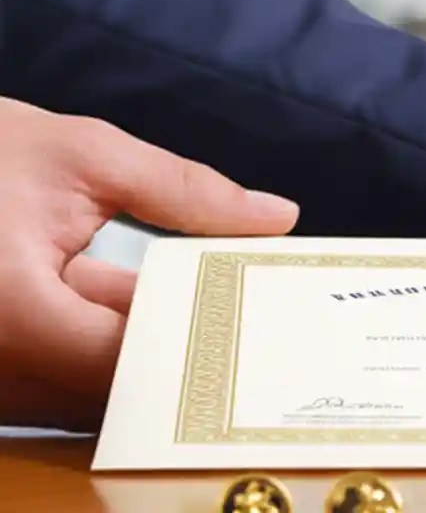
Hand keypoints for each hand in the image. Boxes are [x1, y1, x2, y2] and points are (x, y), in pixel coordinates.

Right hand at [0, 98, 298, 430]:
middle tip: (256, 313)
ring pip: (93, 389)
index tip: (263, 312)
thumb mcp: (83, 156)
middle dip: (187, 347)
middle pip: (119, 387)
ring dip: (150, 348)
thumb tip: (277, 218)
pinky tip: (152, 301)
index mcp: (11, 314)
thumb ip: (186, 191)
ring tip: (214, 299)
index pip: (135, 359)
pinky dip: (109, 344)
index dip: (205, 340)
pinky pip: (64, 377)